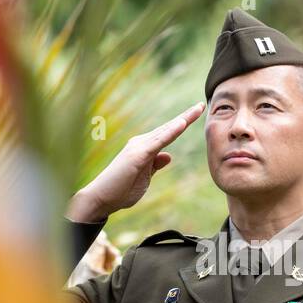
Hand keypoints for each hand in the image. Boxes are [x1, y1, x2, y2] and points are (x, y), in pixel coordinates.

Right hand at [66, 102, 205, 221]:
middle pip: (168, 128)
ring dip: (182, 120)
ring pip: (165, 131)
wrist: (100, 198)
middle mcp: (141, 143)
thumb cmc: (120, 190)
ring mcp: (139, 147)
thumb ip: (155, 165)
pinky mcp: (137, 155)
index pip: (167, 134)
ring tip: (198, 109)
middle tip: (202, 104)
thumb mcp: (145, 177)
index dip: (182, 124)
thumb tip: (167, 155)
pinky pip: (158, 141)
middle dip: (186, 116)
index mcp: (144, 148)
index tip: (196, 113)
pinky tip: (182, 124)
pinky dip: (170, 132)